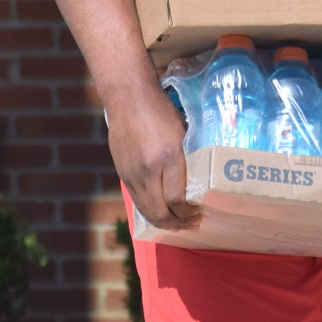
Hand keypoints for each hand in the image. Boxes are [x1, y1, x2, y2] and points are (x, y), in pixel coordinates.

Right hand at [107, 81, 200, 229]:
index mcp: (169, 156)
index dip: (187, 212)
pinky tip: (160, 210)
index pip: (177, 198)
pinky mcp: (123, 173)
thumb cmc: (161, 110)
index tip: (198, 212)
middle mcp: (149, 169)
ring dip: (163, 221)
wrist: (129, 98)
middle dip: (177, 223)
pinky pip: (137, 200)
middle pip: (161, 211)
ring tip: (177, 222)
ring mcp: (133, 173)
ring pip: (147, 210)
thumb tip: (197, 179)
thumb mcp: (182, 131)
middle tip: (191, 223)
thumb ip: (186, 157)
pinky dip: (149, 210)